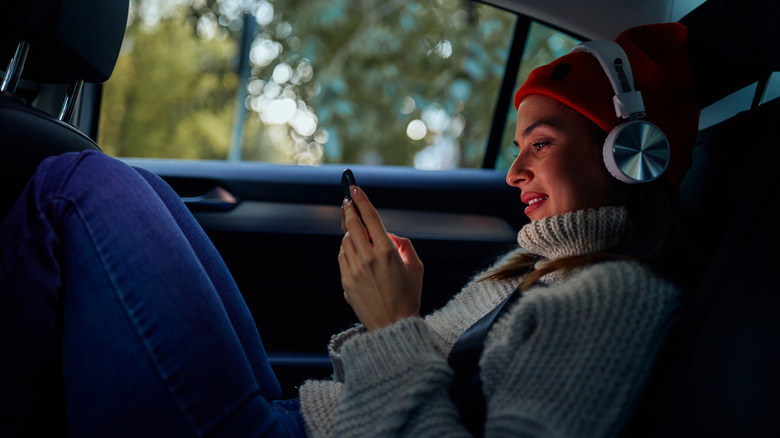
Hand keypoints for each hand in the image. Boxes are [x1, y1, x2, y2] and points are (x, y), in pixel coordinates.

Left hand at [338, 185, 423, 330]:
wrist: (392, 326)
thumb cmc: (408, 296)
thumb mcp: (416, 267)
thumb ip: (404, 245)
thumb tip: (389, 235)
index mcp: (387, 251)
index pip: (370, 217)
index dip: (361, 199)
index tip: (353, 188)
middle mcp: (368, 258)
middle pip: (352, 224)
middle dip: (349, 210)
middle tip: (348, 201)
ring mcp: (354, 270)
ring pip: (345, 240)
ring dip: (349, 232)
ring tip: (355, 230)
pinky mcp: (346, 281)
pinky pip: (342, 257)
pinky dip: (346, 250)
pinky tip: (353, 250)